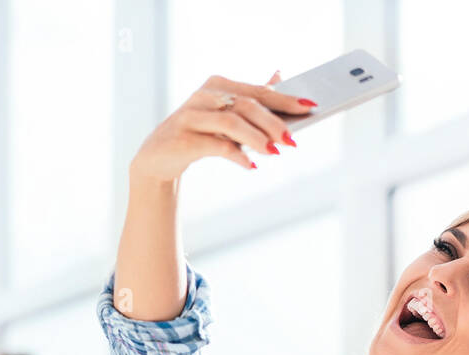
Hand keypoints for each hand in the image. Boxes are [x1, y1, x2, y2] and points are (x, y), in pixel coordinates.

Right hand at [129, 69, 314, 181]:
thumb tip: (280, 76)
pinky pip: (215, 146)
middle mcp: (204, 97)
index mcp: (217, 85)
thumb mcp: (224, 113)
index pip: (257, 91)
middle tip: (293, 139)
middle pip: (246, 106)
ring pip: (231, 123)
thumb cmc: (198, 133)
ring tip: (275, 151)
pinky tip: (251, 164)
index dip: (284, 99)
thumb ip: (250, 97)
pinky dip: (236, 155)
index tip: (310, 107)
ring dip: (256, 138)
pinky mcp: (184, 139)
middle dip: (273, 122)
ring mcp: (191, 117)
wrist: (159, 157)